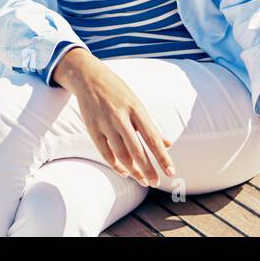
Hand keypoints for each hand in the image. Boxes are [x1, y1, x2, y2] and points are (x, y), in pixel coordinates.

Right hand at [52, 48, 175, 185]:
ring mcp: (105, 123)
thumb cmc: (118, 91)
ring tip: (143, 181)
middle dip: (148, 169)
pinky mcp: (92, 128)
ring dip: (133, 170)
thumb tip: (167, 144)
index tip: (170, 171)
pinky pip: (105, 152)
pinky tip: (124, 172)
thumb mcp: (137, 103)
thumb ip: (151, 125)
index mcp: (136, 109)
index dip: (162, 156)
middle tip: (155, 183)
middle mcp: (121, 116)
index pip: (152, 138)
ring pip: (121, 154)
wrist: (89, 77)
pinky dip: (115, 165)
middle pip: (137, 150)